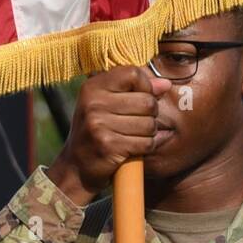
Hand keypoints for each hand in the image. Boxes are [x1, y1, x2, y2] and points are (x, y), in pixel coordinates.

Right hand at [47, 66, 173, 205]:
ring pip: (149, 124)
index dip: (145, 86)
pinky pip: (145, 143)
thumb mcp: (107, 104)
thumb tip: (166, 84)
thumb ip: (136, 90)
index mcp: (92, 87)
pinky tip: (134, 149)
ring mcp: (99, 125)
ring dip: (149, 133)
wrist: (76, 168)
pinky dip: (146, 148)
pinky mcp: (108, 146)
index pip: (133, 73)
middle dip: (150, 115)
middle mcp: (93, 103)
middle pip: (146, 101)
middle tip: (138, 123)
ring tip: (134, 136)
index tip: (140, 98)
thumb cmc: (97, 132)